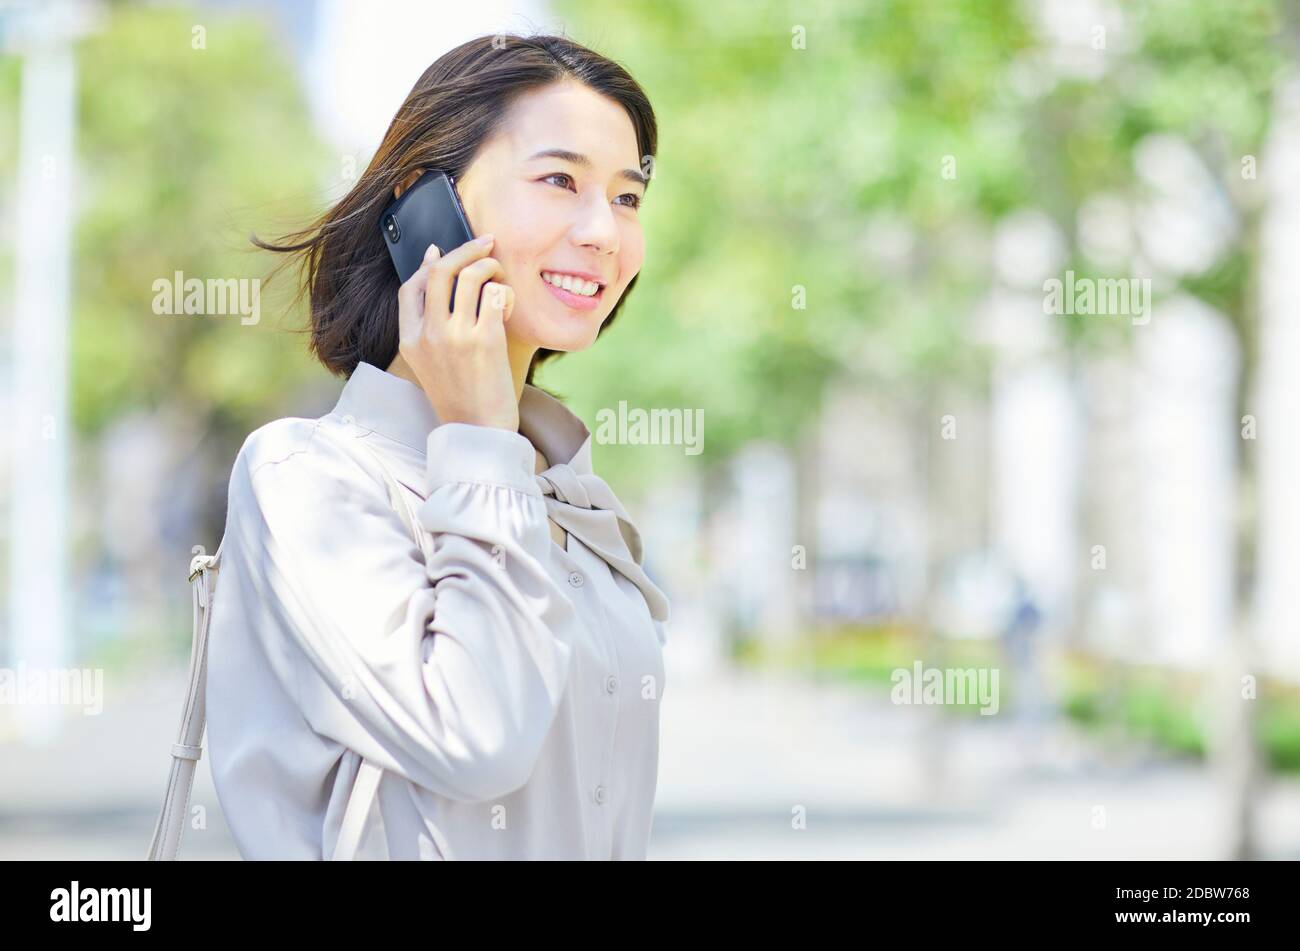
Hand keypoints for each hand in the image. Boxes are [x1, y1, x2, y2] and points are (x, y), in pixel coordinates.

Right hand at [397, 234, 518, 430]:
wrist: (478, 431)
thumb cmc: (461, 395)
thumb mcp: (430, 363)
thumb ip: (431, 325)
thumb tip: (437, 270)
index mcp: (410, 340)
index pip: (409, 287)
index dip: (427, 263)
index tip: (443, 252)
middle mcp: (429, 335)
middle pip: (440, 270)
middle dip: (466, 248)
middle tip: (486, 243)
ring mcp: (456, 336)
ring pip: (471, 276)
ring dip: (491, 266)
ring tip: (501, 276)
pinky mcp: (486, 340)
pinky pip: (496, 295)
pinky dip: (505, 292)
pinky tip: (507, 306)